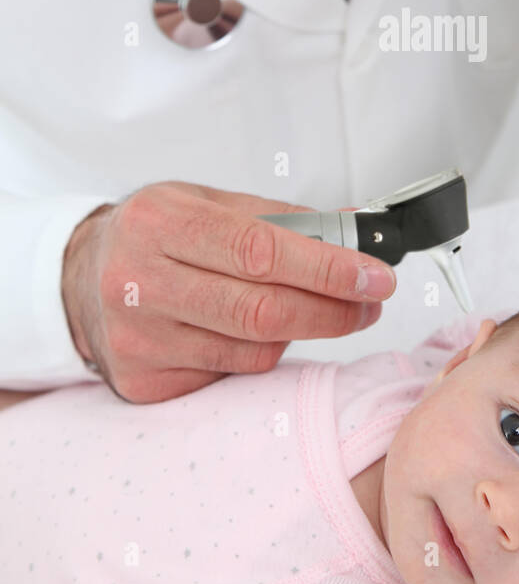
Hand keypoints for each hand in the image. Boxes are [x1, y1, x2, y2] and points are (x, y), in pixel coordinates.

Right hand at [61, 181, 395, 404]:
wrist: (80, 276)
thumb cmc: (156, 234)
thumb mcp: (209, 203)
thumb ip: (282, 217)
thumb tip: (355, 227)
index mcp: (159, 222)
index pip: (260, 250)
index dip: (327, 268)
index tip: (374, 275)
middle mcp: (140, 283)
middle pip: (261, 309)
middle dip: (333, 309)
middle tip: (370, 302)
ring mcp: (138, 339)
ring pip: (252, 348)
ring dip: (305, 331)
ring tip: (325, 310)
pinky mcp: (144, 381)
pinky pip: (231, 373)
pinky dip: (262, 352)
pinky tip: (262, 330)